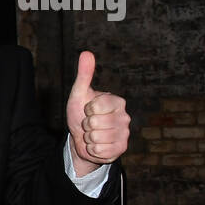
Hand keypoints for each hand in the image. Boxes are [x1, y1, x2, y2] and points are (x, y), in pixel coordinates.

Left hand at [65, 50, 130, 174]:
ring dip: (88, 138)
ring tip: (92, 134)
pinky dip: (92, 149)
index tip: (88, 110)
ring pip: (96, 138)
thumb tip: (86, 53)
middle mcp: (125, 117)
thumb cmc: (81, 113)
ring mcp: (124, 134)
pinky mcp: (121, 149)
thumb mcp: (79, 94)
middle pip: (95, 124)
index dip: (86, 110)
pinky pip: (100, 151)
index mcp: (118, 102)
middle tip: (89, 124)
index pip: (96, 106)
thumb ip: (84, 75)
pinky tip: (96, 145)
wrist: (81, 138)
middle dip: (86, 125)